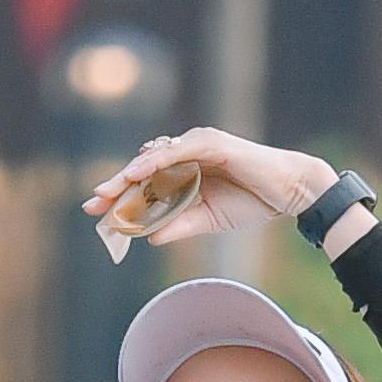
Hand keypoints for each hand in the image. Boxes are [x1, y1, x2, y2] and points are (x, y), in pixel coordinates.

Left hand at [83, 128, 333, 247]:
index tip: (96, 211)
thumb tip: (149, 238)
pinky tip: (137, 173)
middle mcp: (187, 153)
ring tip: (108, 192)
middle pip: (143, 168)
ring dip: (130, 175)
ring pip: (154, 159)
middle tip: (92, 202)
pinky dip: (156, 161)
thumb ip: (178, 225)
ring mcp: (198, 145)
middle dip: (116, 185)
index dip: (120, 194)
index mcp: (185, 170)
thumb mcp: (207, 219)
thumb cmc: (252, 202)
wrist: (289, 194)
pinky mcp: (211, 143)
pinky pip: (177, 151)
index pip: (145, 181)